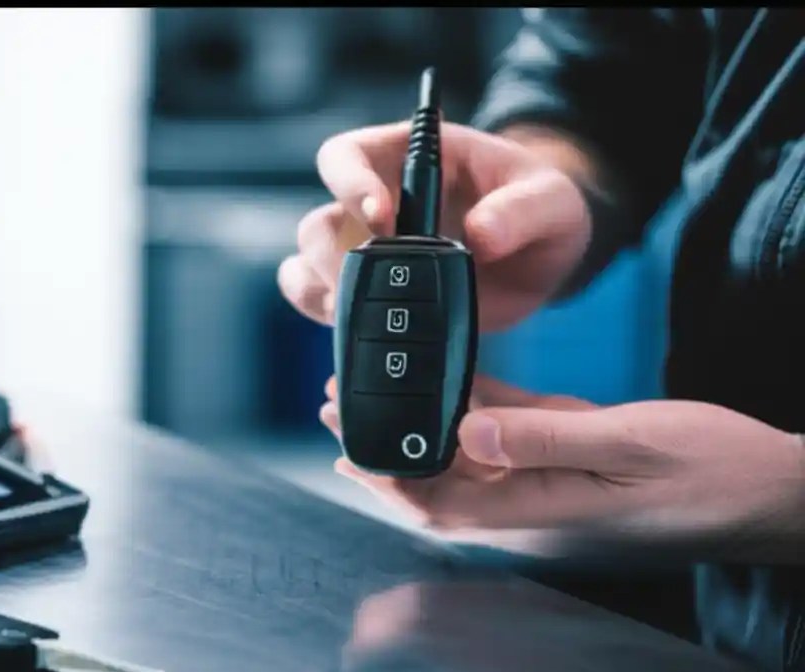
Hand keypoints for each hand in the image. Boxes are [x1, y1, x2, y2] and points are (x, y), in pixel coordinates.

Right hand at [278, 122, 591, 330]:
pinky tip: (360, 331)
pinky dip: (329, 320)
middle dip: (333, 259)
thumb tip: (481, 234)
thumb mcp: (550, 200)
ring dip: (323, 293)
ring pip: (306, 268)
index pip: (346, 156)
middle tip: (376, 282)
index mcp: (404, 160)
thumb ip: (521, 211)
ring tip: (362, 313)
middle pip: (316, 226)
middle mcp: (370, 205)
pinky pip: (321, 305)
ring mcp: (363, 254)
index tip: (382, 219)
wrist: (541, 257)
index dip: (350, 185)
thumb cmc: (540, 208)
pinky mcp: (369, 296)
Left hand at [320, 375, 804, 562]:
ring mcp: (554, 473)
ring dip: (421, 422)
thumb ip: (546, 438)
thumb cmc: (714, 471)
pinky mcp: (574, 448)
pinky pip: (510, 428)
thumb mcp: (630, 443)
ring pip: (467, 451)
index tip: (347, 447)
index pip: (441, 500)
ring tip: (376, 384)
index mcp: (542, 501)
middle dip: (387, 447)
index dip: (387, 480)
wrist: (772, 486)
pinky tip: (451, 374)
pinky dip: (475, 404)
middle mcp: (536, 493)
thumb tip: (467, 431)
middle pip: (439, 477)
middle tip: (342, 404)